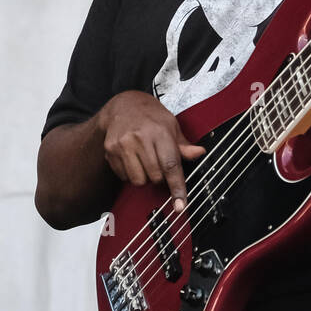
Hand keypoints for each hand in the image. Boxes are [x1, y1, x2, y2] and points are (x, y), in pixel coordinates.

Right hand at [98, 91, 204, 210]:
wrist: (124, 105)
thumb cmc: (151, 117)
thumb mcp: (172, 126)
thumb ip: (183, 145)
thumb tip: (199, 153)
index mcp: (159, 132)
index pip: (170, 165)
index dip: (177, 187)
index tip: (180, 205)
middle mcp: (140, 138)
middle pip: (155, 177)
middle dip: (160, 176)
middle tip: (158, 161)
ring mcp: (123, 145)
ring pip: (139, 181)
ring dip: (145, 177)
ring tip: (145, 160)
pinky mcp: (110, 151)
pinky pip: (124, 177)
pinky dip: (131, 173)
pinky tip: (133, 158)